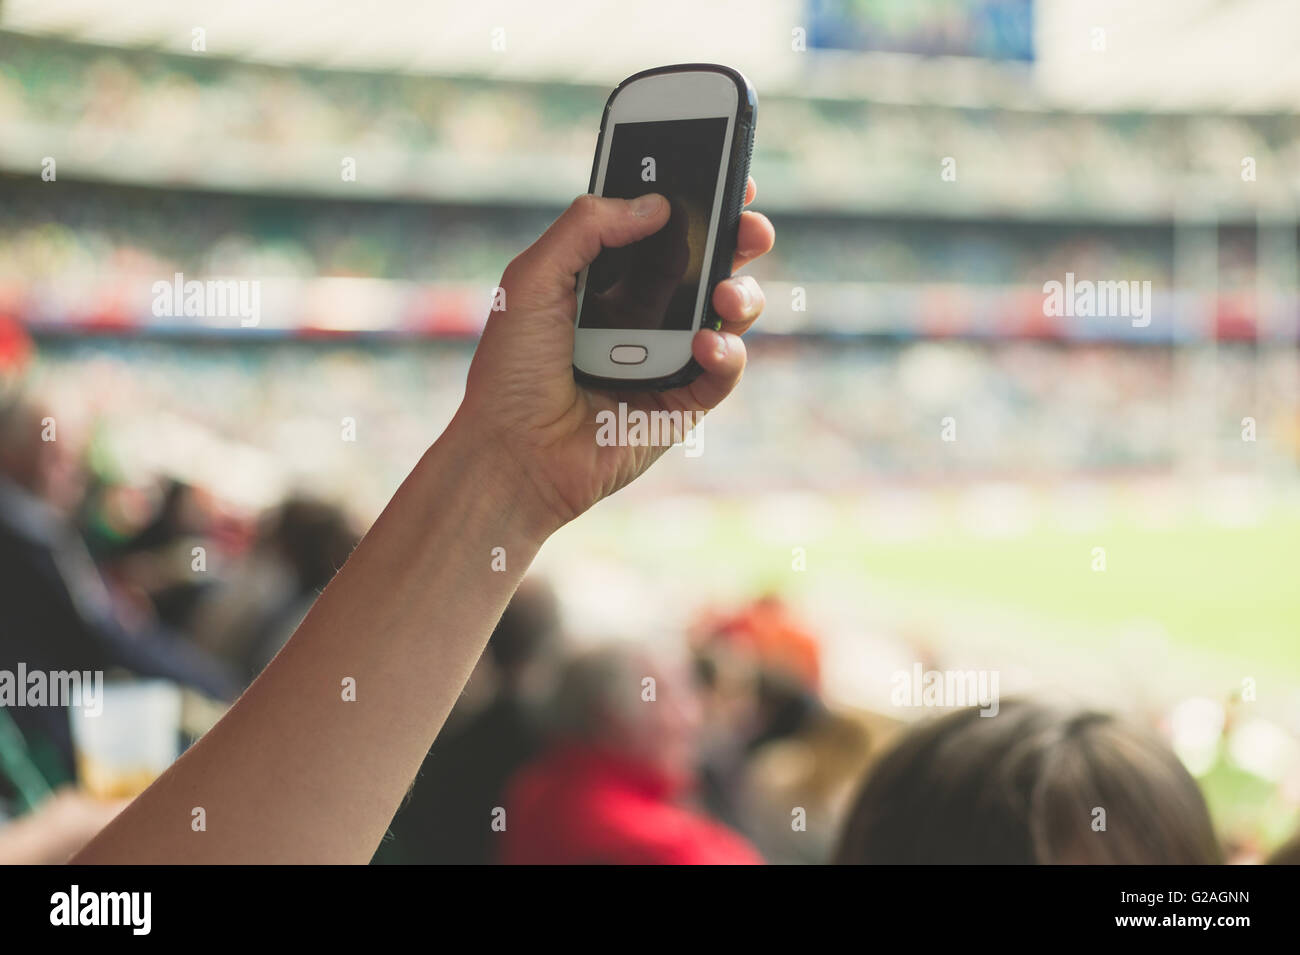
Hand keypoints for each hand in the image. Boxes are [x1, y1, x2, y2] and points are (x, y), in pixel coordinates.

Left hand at [457, 179, 774, 531]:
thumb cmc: (511, 370)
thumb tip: (655, 203)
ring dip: (742, 295)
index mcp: (608, 278)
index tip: (726, 169)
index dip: (696, 197)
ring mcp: (667, 357)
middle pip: (710, 263)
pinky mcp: (683, 404)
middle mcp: (644, 313)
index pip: (662, 227)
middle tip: (751, 226)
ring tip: (728, 295)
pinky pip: (724, 372)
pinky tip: (705, 344)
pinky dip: (726, 354)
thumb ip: (586, 228)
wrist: (512, 453)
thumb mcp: (533, 279)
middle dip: (739, 237)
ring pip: (729, 314)